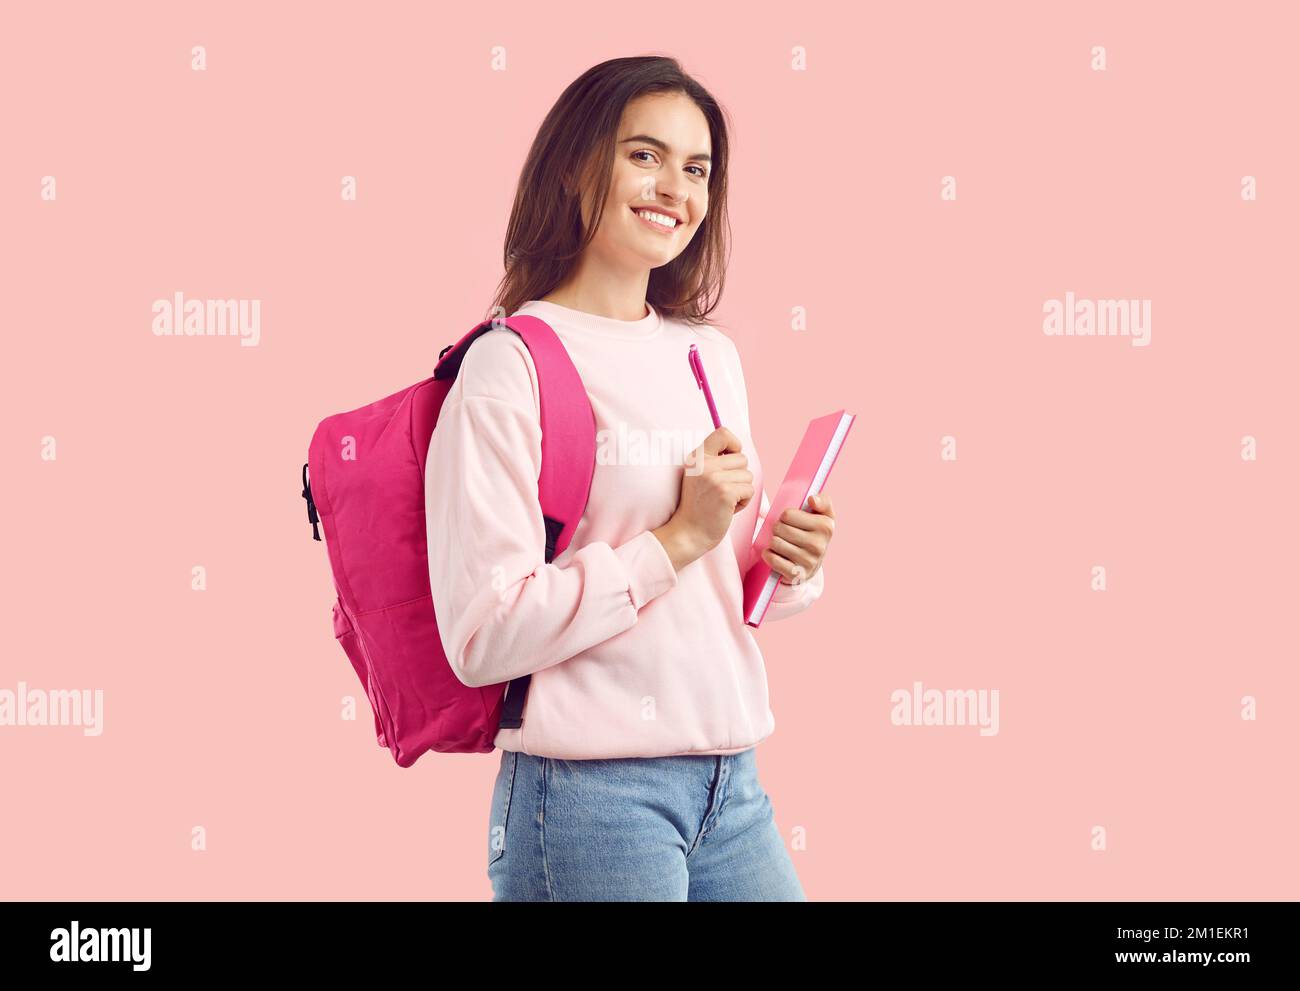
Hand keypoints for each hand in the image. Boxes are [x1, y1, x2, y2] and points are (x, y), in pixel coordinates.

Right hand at [654, 427, 753, 571]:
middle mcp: (704, 464)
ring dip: (741, 491)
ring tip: (724, 501)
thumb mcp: (697, 476)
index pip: (723, 433)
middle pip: (742, 459)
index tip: (730, 460)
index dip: (734, 445)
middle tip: (722, 491)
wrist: (688, 532)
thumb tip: (737, 451)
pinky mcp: (726, 493)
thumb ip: (713, 461)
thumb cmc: (698, 507)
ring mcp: (715, 478)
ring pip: (748, 476)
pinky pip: (749, 490)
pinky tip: (728, 509)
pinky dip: (743, 502)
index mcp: (697, 458)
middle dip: (739, 476)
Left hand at [761, 490, 834, 584]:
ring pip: (775, 542)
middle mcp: (819, 545)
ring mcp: (808, 561)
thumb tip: (812, 499)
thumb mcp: (823, 515)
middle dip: (778, 529)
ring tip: (781, 543)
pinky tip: (775, 554)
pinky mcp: (797, 574)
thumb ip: (822, 501)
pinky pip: (773, 559)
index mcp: (825, 526)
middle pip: (779, 528)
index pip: (787, 514)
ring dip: (773, 542)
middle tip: (784, 533)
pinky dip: (769, 555)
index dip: (785, 516)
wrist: (812, 564)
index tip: (792, 522)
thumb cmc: (814, 534)